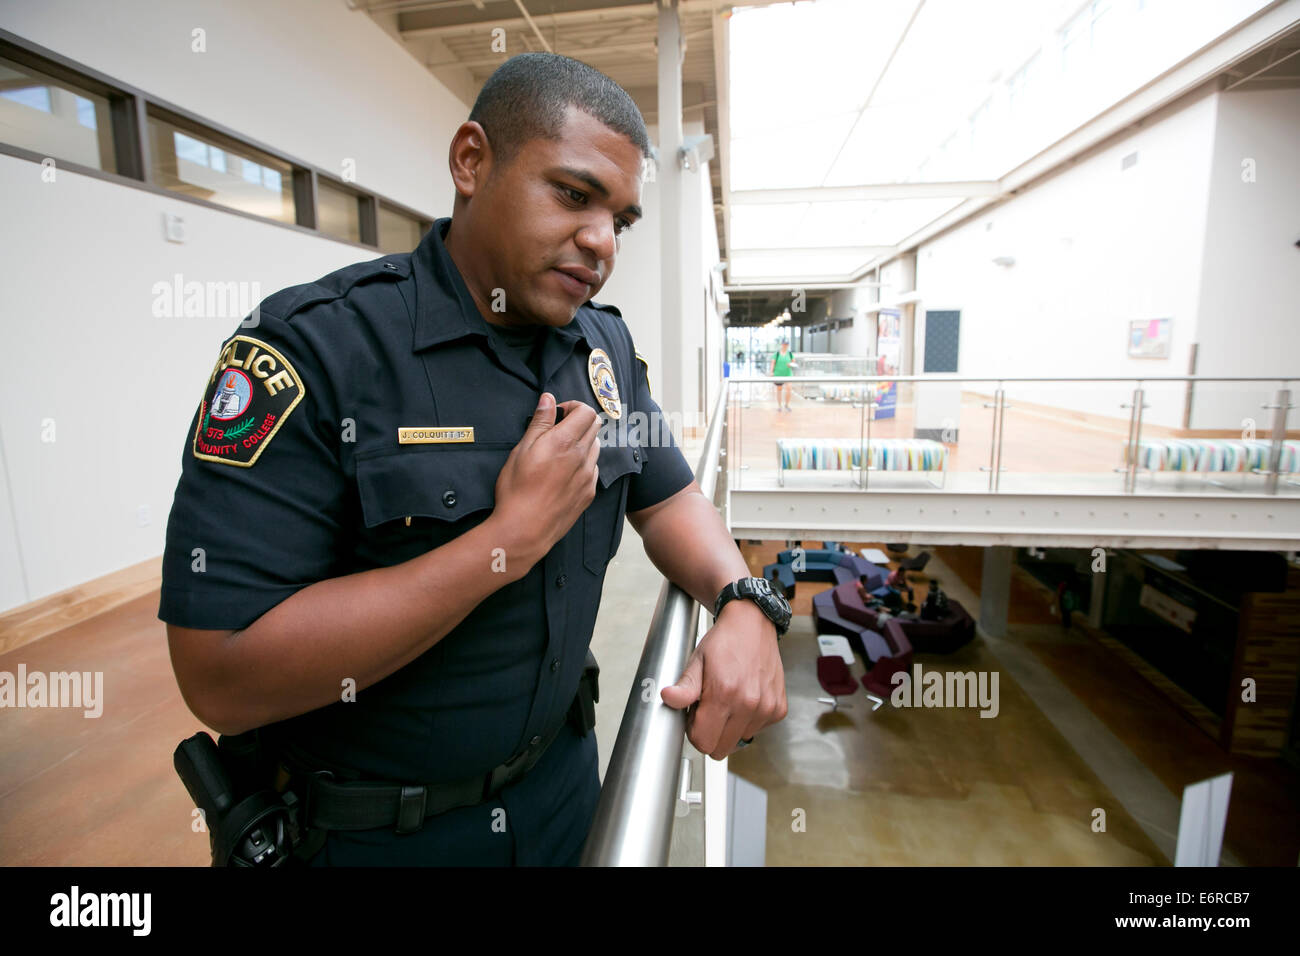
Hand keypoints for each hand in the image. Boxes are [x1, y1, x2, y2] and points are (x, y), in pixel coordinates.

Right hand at [492, 393, 599, 560]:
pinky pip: (593, 469)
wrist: (525, 530)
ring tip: (560, 452)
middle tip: (558, 430)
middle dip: (578, 422)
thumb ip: (540, 422)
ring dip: (582, 442)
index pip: (586, 411)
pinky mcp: (589, 493)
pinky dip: (583, 463)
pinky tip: (565, 472)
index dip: (573, 406)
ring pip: (595, 447)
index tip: (558, 413)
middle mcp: (582, 458)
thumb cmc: (517, 491)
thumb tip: (548, 399)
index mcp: (565, 443)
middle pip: (595, 426)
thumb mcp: (521, 450)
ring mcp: (588, 477)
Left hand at [660, 600, 786, 758]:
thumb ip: (685, 687)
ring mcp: (766, 708)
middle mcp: (748, 704)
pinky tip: (745, 698)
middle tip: (710, 708)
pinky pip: (757, 730)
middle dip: (711, 733)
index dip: (694, 731)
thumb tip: (668, 698)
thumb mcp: (697, 662)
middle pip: (720, 749)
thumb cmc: (724, 642)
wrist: (753, 624)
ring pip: (739, 741)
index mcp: (723, 694)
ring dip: (730, 727)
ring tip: (728, 699)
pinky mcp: (778, 709)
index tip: (695, 715)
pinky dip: (748, 720)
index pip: (702, 742)